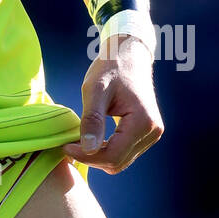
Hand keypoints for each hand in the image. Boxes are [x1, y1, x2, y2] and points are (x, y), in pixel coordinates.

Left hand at [62, 34, 163, 173]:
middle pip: (117, 162)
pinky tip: (91, 137)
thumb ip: (92, 119)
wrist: (129, 54)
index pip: (112, 155)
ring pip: (120, 161)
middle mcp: (153, 132)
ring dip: (98, 155)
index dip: (86, 156)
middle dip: (91, 157)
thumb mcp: (95, 90)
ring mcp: (152, 134)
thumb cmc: (111, 67)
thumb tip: (87, 149)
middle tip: (69, 142)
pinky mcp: (147, 133)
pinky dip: (106, 150)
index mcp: (143, 122)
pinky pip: (124, 152)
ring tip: (79, 139)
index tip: (65, 145)